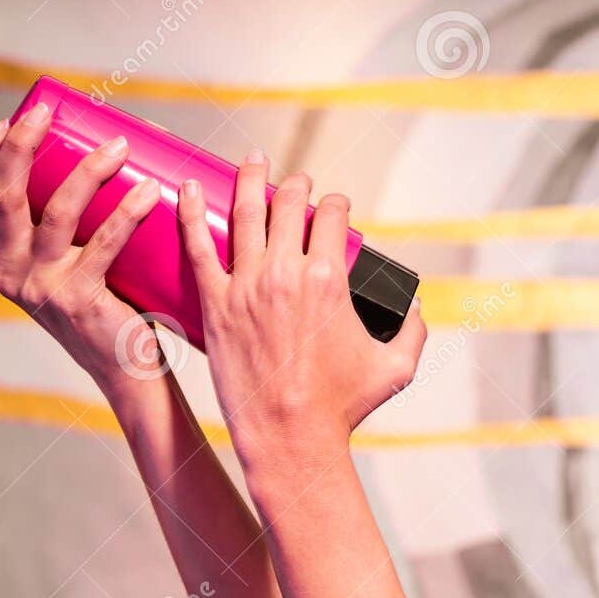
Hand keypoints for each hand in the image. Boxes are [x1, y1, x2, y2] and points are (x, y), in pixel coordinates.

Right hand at [0, 106, 164, 389]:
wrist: (126, 371)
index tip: (7, 122)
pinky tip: (149, 191)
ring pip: (54, 213)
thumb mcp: (69, 270)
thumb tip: (107, 160)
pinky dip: (128, 212)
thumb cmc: (107, 310)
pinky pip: (102, 244)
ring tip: (119, 146)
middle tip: (46, 112)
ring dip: (88, 171)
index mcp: (2, 260)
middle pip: (2, 195)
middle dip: (21, 145)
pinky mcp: (78, 299)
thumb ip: (70, 232)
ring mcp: (41, 288)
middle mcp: (11, 272)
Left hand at [175, 150, 426, 474]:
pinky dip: (187, 210)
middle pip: (288, 205)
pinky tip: (181, 186)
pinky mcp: (215, 305)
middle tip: (296, 183)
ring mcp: (246, 287)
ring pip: (243, 213)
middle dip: (296, 184)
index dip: (336, 202)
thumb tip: (417, 307)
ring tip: (249, 161)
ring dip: (248, 178)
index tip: (335, 205)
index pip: (331, 217)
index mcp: (328, 279)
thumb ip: (414, 332)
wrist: (290, 437)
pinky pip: (197, 245)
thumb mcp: (396, 368)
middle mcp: (286, 273)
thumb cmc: (344, 406)